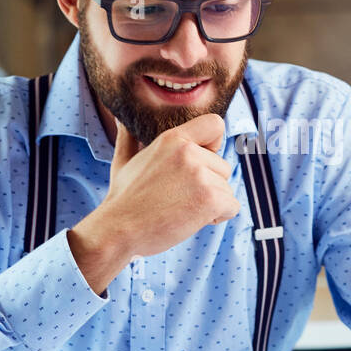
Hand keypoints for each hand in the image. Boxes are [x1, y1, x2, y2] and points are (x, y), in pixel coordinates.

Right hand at [67, 114, 239, 292]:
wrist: (118, 230)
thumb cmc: (123, 199)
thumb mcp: (124, 161)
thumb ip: (129, 138)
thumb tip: (121, 120)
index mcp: (172, 139)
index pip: (214, 124)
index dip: (215, 145)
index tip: (204, 161)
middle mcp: (188, 152)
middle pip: (223, 166)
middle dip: (209, 185)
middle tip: (180, 198)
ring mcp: (200, 175)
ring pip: (227, 189)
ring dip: (211, 204)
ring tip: (182, 210)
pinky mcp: (209, 198)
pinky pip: (232, 207)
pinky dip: (218, 217)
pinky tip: (192, 220)